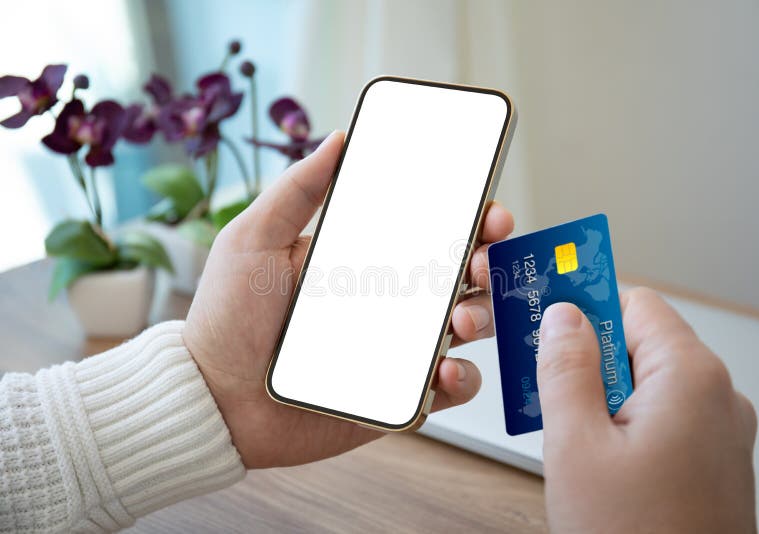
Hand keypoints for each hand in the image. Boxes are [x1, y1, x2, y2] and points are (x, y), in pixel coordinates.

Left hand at [184, 131, 514, 467]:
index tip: (487, 210)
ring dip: (479, 317)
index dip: (469, 219)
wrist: (214, 398)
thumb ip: (296, 190)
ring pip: (465, 327)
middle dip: (486, 263)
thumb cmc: (227, 318)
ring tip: (459, 319)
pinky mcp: (397, 396)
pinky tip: (444, 371)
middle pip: (460, 277)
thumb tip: (337, 139)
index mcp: (362, 259)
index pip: (430, 232)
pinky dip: (461, 379)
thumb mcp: (253, 239)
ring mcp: (397, 349)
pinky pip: (447, 387)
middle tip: (481, 262)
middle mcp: (388, 301)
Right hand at [537, 288, 756, 532]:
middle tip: (539, 372)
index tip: (546, 307)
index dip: (585, 300)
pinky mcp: (712, 460)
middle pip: (640, 341)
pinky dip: (623, 417)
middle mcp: (717, 397)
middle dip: (585, 353)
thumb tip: (562, 318)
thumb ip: (565, 369)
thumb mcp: (576, 445)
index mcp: (691, 378)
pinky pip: (662, 415)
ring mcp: (720, 431)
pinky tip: (591, 449)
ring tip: (561, 420)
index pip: (634, 302)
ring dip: (599, 389)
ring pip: (647, 381)